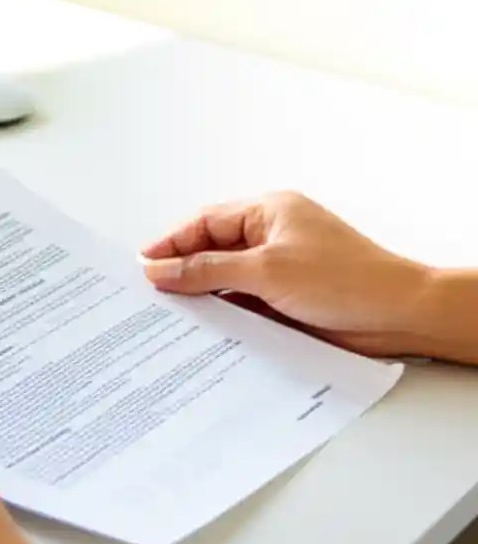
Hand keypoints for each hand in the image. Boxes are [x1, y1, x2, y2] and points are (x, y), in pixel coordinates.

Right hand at [140, 191, 436, 357]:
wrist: (399, 316)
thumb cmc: (347, 280)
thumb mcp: (265, 271)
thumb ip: (207, 270)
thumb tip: (162, 270)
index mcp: (268, 212)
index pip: (205, 223)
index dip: (171, 243)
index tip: (143, 266)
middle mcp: (271, 237)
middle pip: (211, 251)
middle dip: (182, 271)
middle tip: (151, 294)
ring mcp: (279, 269)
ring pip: (225, 280)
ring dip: (204, 298)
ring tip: (172, 317)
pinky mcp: (286, 299)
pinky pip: (243, 304)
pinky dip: (225, 315)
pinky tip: (207, 331)